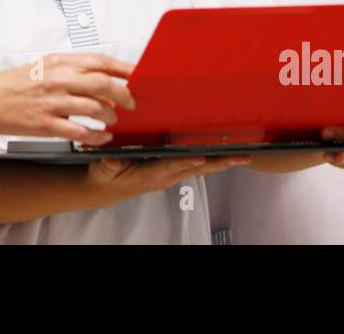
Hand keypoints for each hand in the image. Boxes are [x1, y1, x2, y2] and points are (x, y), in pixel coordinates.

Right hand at [0, 53, 135, 144]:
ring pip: (95, 108)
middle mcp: (57, 79)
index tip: (138, 76)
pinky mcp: (45, 124)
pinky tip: (101, 137)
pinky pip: (80, 132)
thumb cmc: (14, 84)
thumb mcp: (43, 65)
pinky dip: (96, 136)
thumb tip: (101, 75)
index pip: (100, 61)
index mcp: (59, 62)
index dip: (124, 69)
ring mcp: (52, 102)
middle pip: (103, 84)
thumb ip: (71, 69)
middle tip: (131, 103)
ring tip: (113, 120)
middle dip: (123, 94)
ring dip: (110, 116)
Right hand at [87, 154, 256, 203]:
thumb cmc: (106, 177)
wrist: (106, 189)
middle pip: (196, 169)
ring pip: (199, 169)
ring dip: (221, 162)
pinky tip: (222, 154)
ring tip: (241, 155)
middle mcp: (164, 176)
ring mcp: (170, 175)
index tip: (202, 157)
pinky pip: (195, 167)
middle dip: (219, 163)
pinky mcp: (171, 172)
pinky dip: (211, 161)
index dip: (186, 161)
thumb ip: (108, 165)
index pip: (171, 166)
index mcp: (149, 174)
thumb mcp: (102, 170)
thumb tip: (113, 159)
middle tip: (240, 156)